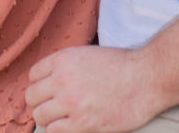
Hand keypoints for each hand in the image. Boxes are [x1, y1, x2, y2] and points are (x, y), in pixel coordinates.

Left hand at [27, 46, 164, 132]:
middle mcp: (62, 80)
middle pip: (31, 96)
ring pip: (39, 115)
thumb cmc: (123, 65)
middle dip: (40, 101)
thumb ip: (67, 65)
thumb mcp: (88, 54)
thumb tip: (51, 78)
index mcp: (63, 59)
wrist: (146, 78)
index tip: (48, 89)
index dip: (41, 83)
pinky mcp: (82, 124)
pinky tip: (70, 124)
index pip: (33, 75)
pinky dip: (58, 129)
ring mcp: (71, 103)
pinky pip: (53, 131)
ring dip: (48, 117)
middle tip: (53, 105)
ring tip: (61, 116)